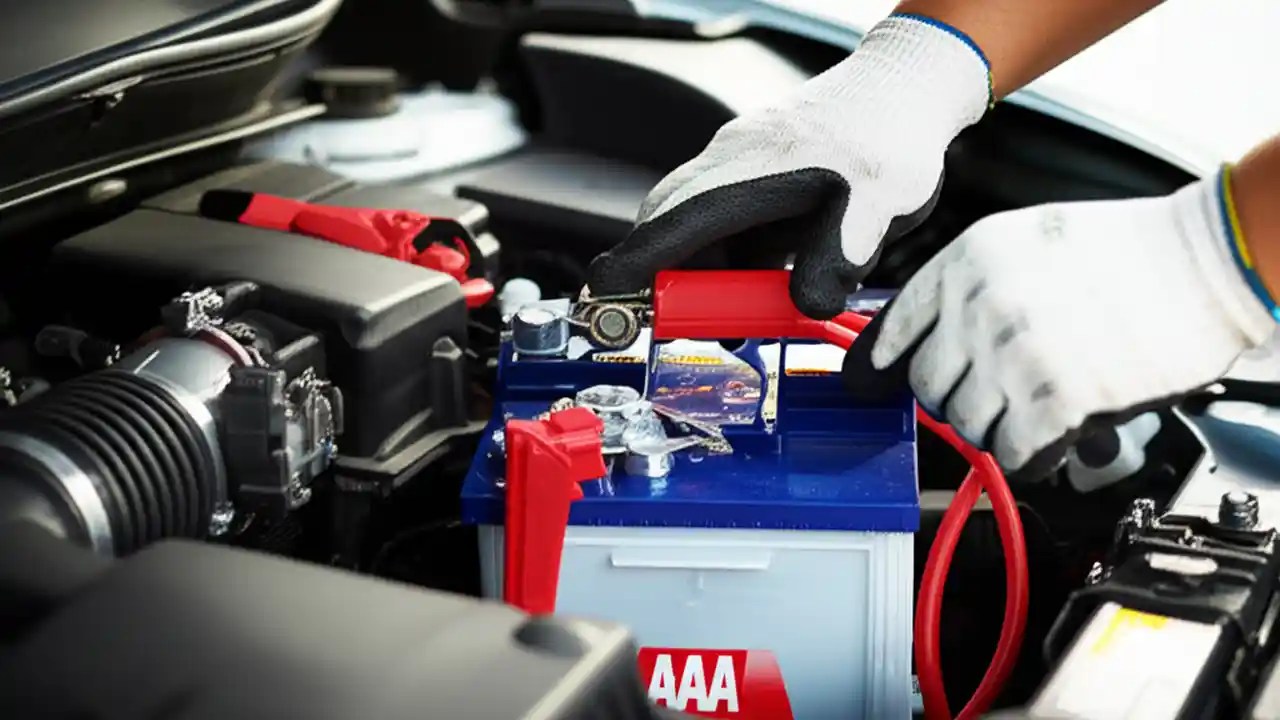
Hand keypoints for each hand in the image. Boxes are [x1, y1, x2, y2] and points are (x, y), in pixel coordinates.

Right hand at [586, 15, 990, 318]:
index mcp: (747, 170)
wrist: (908, 86)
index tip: (604, 295)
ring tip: (747, 319)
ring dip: (710, 280)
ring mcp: (742, 173)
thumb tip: (805, 306)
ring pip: (700, 234)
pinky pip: (729, 230)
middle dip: (668, 281)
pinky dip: (736, 265)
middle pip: (669, 228)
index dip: (635, 264)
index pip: (671, 224)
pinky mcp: (760, 183)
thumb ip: (835, 260)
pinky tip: (768, 288)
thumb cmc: (889, 133)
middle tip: (691, 326)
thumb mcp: (878, 207)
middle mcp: (730, 167)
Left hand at [844, 174, 1275, 480]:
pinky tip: (1047, 442)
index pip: (896, 328)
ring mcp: (1014, 356)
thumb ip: (969, 285)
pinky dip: (1026, 457)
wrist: (1206, 261)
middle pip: (927, 387)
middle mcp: (979, 307)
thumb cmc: (1126, 250)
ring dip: (995, 428)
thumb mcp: (1024, 241)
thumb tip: (923, 335)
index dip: (885, 361)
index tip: (879, 379)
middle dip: (953, 399)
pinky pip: (1011, 453)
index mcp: (966, 261)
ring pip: (965, 425)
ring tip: (1031, 410)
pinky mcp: (1055, 401)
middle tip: (990, 396)